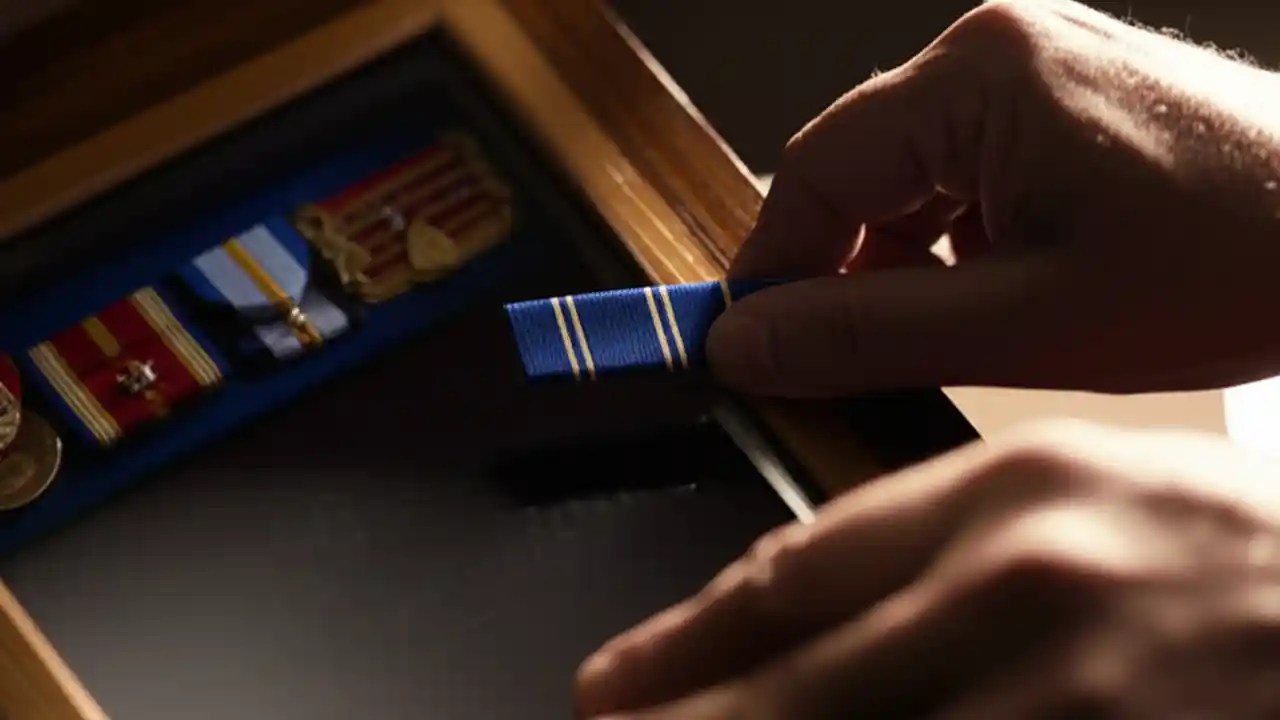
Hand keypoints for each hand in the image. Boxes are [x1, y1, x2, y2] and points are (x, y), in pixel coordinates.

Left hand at [574, 420, 1279, 717]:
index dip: (681, 644)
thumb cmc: (1223, 543)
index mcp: (1005, 491)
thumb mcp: (1071, 492)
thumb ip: (929, 539)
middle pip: (803, 690)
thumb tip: (784, 610)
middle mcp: (1023, 588)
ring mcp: (1080, 699)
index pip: (795, 576)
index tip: (606, 687)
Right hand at [706, 0, 1279, 396]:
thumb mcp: (1025, 326)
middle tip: (844, 358)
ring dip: (901, 259)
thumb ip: (865, 334)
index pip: (815, 171)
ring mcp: (1033, 63)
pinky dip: (954, 237)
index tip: (747, 348)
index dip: (771, 269)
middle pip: (856, 167)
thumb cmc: (1234, 268)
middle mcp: (997, 47)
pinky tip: (999, 286)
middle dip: (840, 268)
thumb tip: (743, 343)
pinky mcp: (1061, 94)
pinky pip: (961, 165)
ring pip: (906, 173)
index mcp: (980, 74)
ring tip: (958, 326)